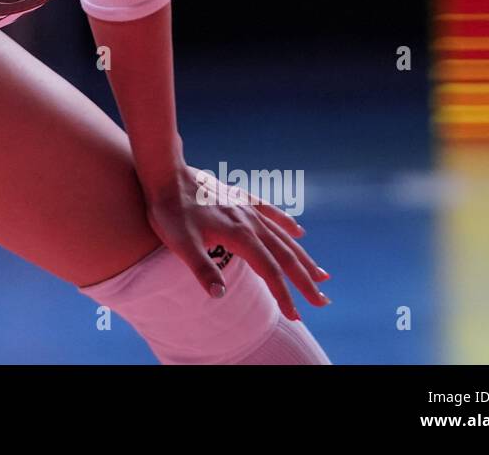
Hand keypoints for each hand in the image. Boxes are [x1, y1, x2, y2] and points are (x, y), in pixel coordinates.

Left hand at [144, 164, 330, 320]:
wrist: (164, 173)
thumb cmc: (169, 211)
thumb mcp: (180, 243)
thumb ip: (201, 268)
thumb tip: (220, 295)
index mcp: (239, 236)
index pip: (270, 272)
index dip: (284, 295)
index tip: (296, 316)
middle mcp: (250, 221)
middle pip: (285, 256)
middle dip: (306, 281)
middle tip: (323, 301)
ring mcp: (246, 208)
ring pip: (282, 237)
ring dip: (303, 257)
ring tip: (322, 275)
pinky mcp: (238, 198)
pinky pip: (270, 212)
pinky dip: (286, 223)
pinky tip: (298, 231)